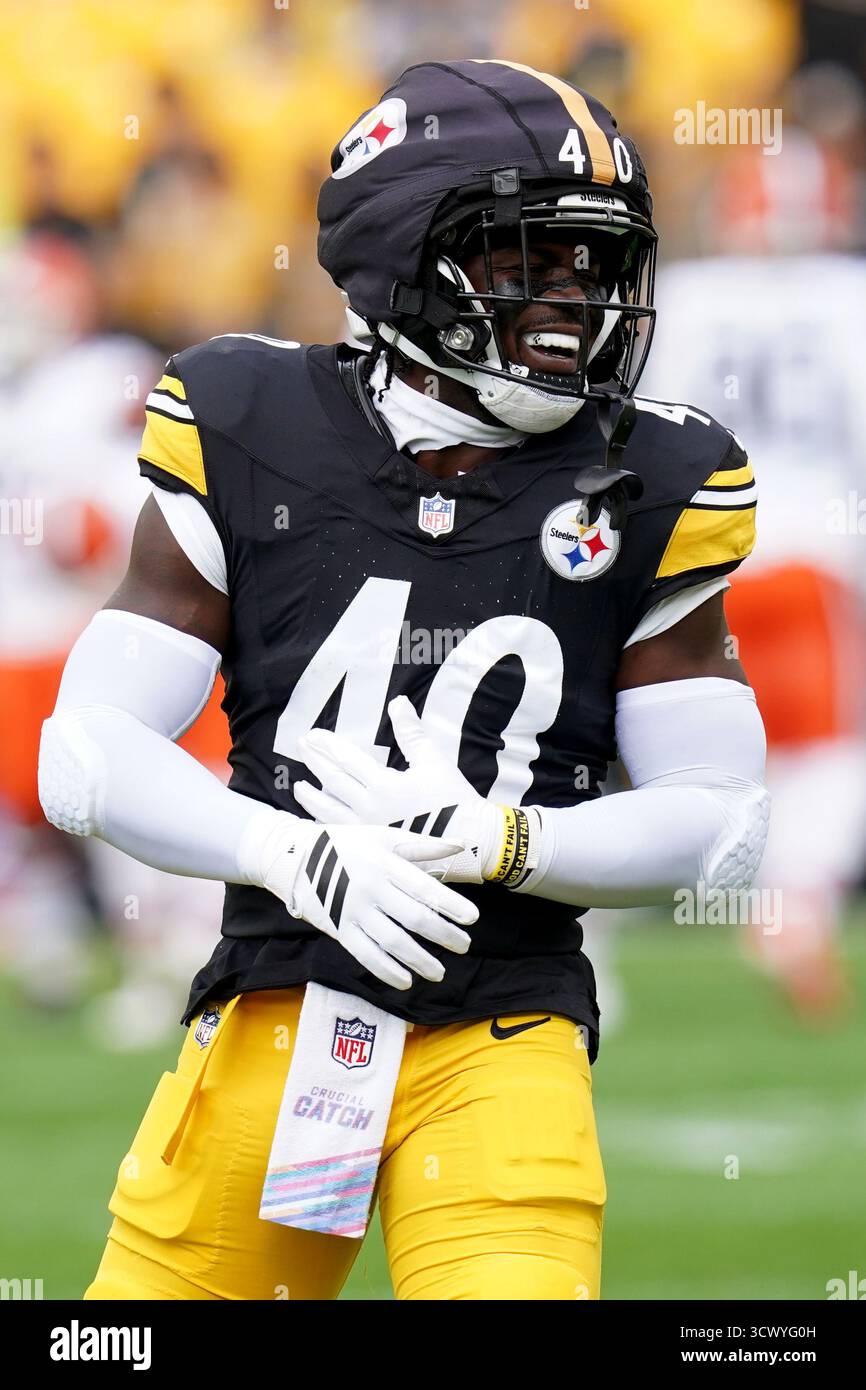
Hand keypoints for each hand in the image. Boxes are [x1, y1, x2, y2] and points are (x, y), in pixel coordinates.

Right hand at [250, 812, 477, 990]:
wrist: (297, 858)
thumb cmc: (349, 844)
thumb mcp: (385, 837)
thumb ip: (425, 845)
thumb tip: (462, 845)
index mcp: (386, 864)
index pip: (425, 888)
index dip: (450, 905)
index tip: (472, 918)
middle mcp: (372, 889)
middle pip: (415, 919)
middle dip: (444, 936)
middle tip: (464, 947)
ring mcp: (354, 912)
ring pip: (393, 942)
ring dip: (420, 961)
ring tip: (439, 972)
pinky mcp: (340, 930)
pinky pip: (366, 956)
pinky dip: (387, 971)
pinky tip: (406, 981)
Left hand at [294, 695, 505, 882]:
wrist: (469, 843)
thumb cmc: (453, 800)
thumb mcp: (433, 761)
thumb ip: (411, 732)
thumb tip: (398, 702)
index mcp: (384, 785)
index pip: (346, 759)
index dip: (328, 745)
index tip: (313, 734)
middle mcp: (369, 809)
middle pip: (333, 781)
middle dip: (314, 761)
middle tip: (300, 746)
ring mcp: (367, 831)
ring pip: (330, 812)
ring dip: (311, 797)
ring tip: (298, 786)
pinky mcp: (372, 847)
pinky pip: (340, 834)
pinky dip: (324, 823)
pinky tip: (317, 818)